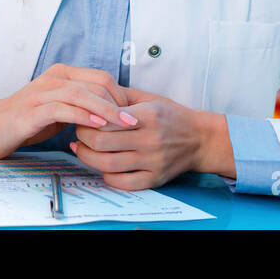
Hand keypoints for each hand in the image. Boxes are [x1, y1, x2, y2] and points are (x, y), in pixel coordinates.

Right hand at [0, 64, 137, 159]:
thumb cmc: (25, 122)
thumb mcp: (57, 111)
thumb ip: (80, 107)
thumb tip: (110, 115)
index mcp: (61, 74)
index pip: (100, 78)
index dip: (121, 95)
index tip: (134, 114)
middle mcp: (53, 78)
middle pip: (96, 83)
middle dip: (120, 102)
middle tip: (136, 121)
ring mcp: (42, 92)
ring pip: (83, 94)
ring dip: (107, 110)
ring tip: (125, 124)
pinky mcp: (33, 110)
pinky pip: (64, 108)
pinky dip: (83, 115)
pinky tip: (98, 126)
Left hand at [70, 87, 234, 189]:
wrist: (200, 139)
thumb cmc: (172, 116)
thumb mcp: (150, 98)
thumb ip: (121, 96)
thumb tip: (91, 95)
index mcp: (147, 115)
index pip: (105, 119)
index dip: (87, 119)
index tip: (82, 117)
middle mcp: (149, 139)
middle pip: (101, 143)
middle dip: (83, 138)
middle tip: (79, 134)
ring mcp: (152, 161)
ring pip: (107, 164)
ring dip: (88, 158)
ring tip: (84, 150)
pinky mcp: (154, 179)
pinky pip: (122, 183)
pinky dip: (107, 176)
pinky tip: (103, 167)